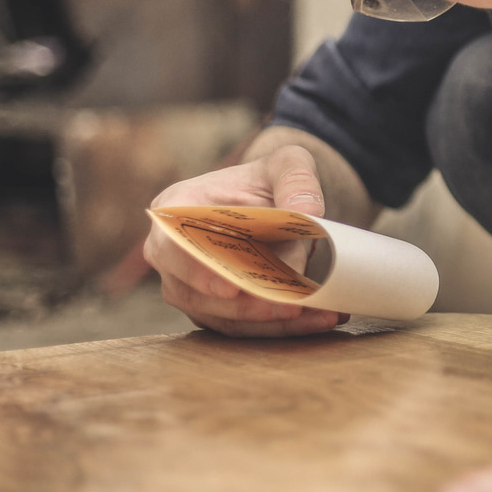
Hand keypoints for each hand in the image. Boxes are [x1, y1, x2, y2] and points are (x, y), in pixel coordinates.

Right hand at [143, 144, 346, 336]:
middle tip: (289, 307)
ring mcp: (191, 287)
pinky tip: (319, 319)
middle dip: (245, 306)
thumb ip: (297, 179)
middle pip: (195, 293)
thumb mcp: (287, 163)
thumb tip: (310, 211)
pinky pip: (243, 328)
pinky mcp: (216, 310)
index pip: (172, 246)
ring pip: (222, 317)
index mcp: (175, 211)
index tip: (230, 286)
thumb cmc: (268, 180)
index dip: (196, 270)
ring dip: (269, 322)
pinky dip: (281, 328)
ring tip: (317, 314)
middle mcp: (173, 255)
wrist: (275, 203)